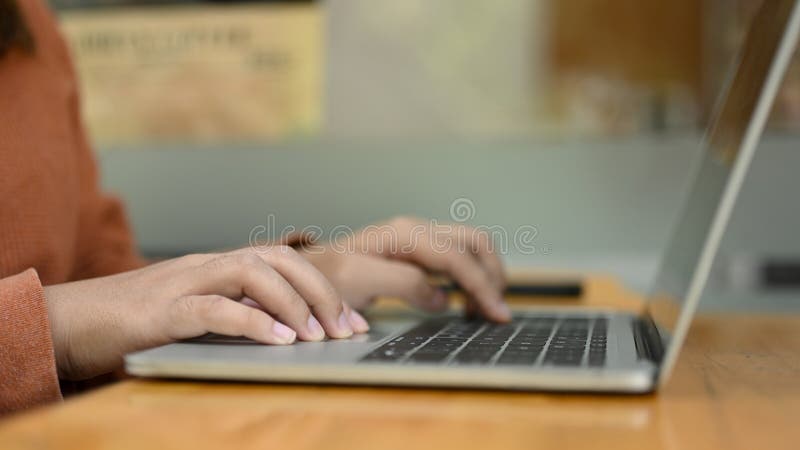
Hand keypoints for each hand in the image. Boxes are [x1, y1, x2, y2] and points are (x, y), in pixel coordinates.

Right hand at [44, 247, 367, 379]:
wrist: (66, 320)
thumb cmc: (132, 322)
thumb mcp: (193, 314)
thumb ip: (232, 314)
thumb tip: (281, 331)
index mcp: (217, 268)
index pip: (283, 263)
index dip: (323, 288)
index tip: (354, 321)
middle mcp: (206, 266)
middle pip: (278, 259)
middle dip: (320, 292)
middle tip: (347, 329)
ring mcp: (183, 283)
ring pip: (251, 272)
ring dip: (292, 303)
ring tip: (318, 336)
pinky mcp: (161, 311)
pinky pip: (214, 307)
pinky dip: (252, 322)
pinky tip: (278, 342)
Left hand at [298, 216, 508, 321]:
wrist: (303, 274)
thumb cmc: (325, 277)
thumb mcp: (360, 280)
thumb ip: (405, 284)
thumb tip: (443, 297)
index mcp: (406, 234)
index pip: (459, 257)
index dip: (483, 286)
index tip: (499, 315)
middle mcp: (416, 230)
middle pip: (475, 242)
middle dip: (493, 274)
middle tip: (495, 312)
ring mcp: (417, 238)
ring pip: (471, 247)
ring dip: (485, 275)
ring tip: (482, 311)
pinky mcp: (416, 251)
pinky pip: (456, 257)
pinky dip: (471, 277)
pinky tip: (465, 303)